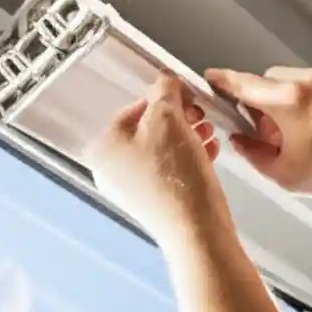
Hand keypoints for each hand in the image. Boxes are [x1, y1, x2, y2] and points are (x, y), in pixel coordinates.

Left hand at [86, 74, 231, 250]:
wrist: (195, 230)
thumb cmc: (175, 174)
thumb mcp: (168, 119)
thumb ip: (165, 91)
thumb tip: (165, 81)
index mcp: (102, 147)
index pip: (134, 108)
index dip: (165, 97)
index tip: (188, 96)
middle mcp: (108, 170)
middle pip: (147, 129)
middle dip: (179, 118)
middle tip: (200, 114)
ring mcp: (129, 190)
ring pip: (161, 150)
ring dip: (187, 136)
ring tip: (209, 132)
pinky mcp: (152, 204)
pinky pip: (168, 171)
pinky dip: (188, 158)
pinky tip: (210, 152)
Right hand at [204, 66, 311, 196]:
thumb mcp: (287, 175)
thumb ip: (254, 155)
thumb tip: (240, 143)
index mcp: (286, 101)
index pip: (241, 83)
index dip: (221, 82)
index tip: (209, 80)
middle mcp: (304, 81)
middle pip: (263, 83)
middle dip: (258, 105)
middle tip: (267, 134)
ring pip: (286, 82)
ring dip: (282, 103)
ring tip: (297, 135)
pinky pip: (309, 85)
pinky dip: (304, 101)